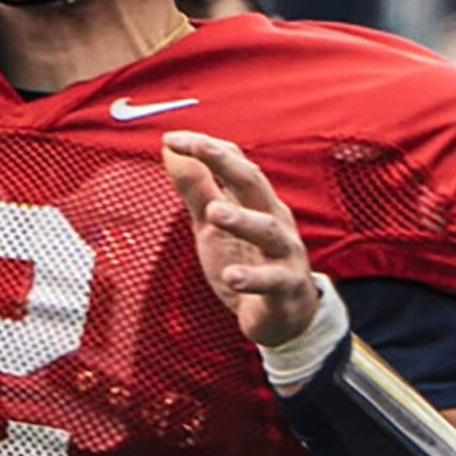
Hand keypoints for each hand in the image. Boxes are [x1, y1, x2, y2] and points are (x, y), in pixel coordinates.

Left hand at [163, 130, 319, 348]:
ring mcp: (284, 253)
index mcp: (256, 201)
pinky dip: (252, 278)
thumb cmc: (246, 260)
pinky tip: (231, 276)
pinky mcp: (286, 288)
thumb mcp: (212, 225)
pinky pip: (272, 281)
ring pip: (268, 230)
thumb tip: (169, 149)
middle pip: (254, 184)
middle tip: (197, 149)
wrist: (283, 317)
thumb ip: (195, 188)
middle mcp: (274, 219)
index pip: (236, 163)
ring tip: (214, 212)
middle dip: (227, 164)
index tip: (170, 138)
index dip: (207, 148)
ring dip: (241, 219)